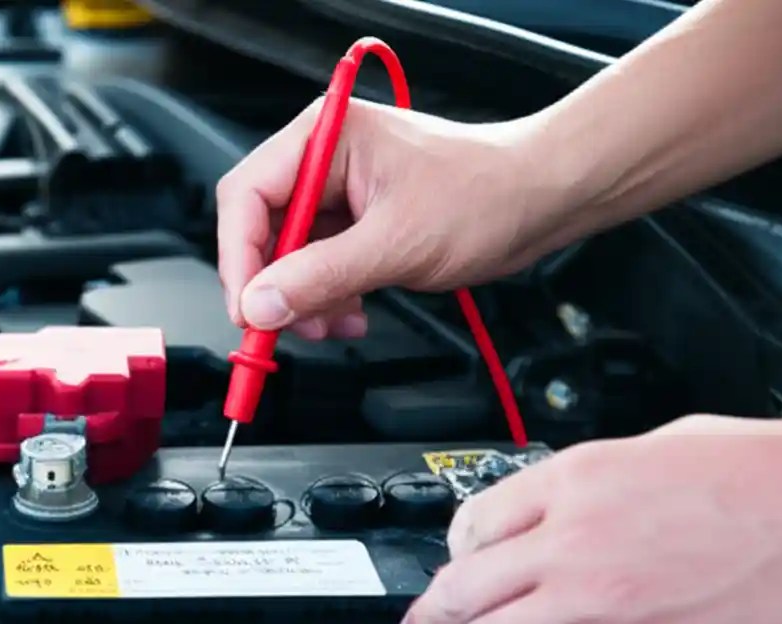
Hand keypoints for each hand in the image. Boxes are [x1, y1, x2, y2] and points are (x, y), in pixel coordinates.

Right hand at [215, 99, 569, 339]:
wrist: (542, 199)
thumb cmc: (486, 194)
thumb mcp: (397, 244)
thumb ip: (321, 277)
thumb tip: (260, 305)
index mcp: (324, 137)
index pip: (247, 196)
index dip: (239, 257)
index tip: (248, 309)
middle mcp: (323, 159)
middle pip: (260, 229)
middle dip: (274, 286)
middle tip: (284, 328)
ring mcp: (339, 192)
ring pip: (288, 256)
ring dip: (304, 299)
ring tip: (334, 324)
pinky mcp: (356, 222)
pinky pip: (318, 265)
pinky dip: (328, 297)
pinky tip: (352, 314)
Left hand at [398, 414, 781, 623]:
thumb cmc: (778, 473)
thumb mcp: (664, 446)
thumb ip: (597, 483)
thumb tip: (559, 510)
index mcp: (577, 476)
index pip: (470, 522)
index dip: (448, 559)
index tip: (446, 578)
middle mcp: (574, 536)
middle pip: (460, 589)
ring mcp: (601, 600)